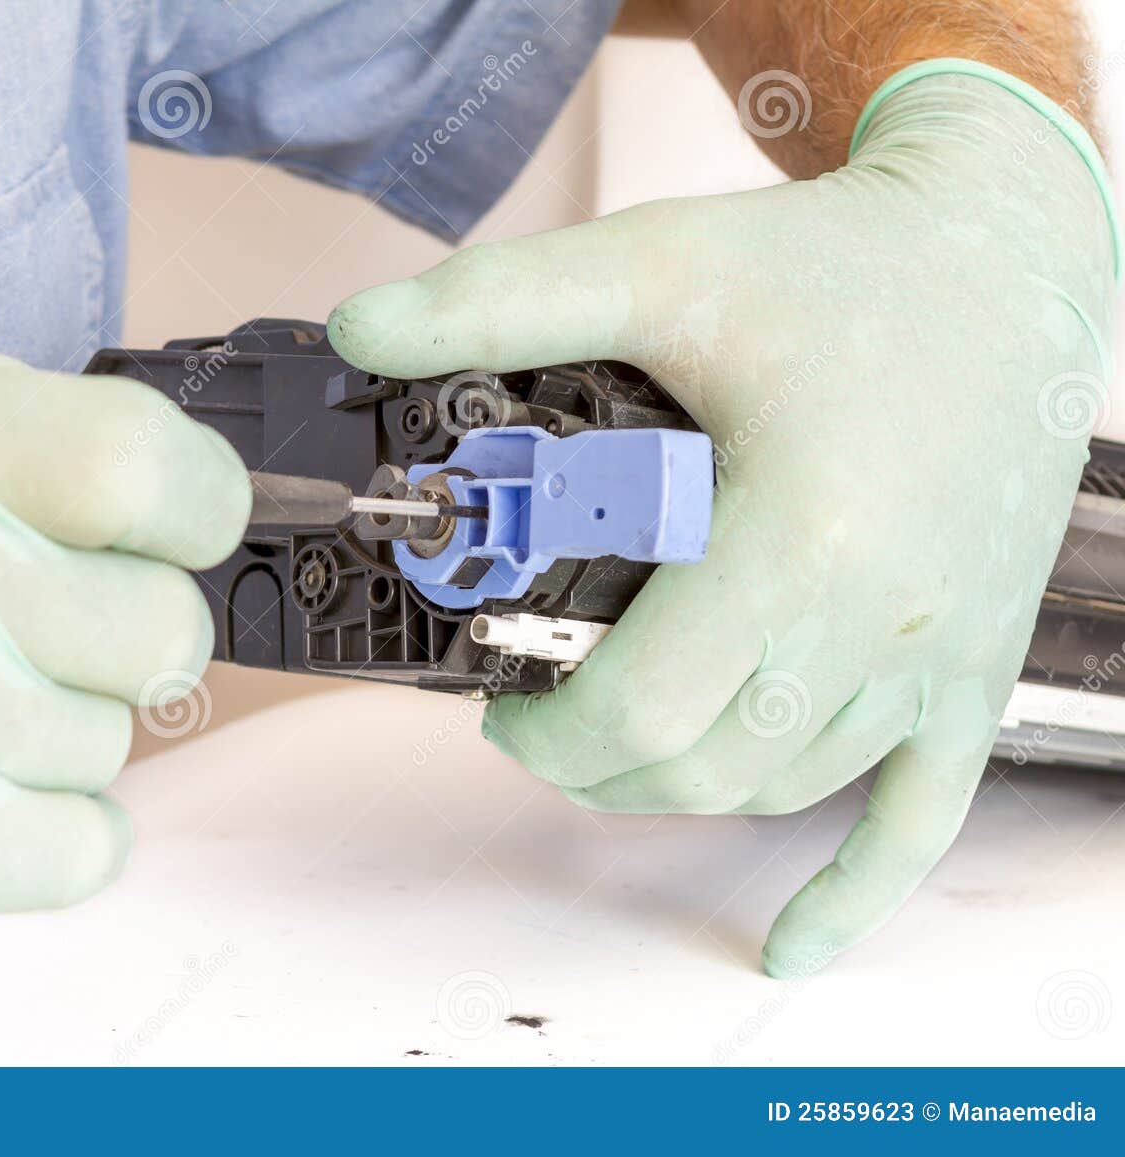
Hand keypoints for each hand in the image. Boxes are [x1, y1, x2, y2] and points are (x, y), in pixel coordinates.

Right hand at [0, 352, 249, 956]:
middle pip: (163, 629)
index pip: (150, 467)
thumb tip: (182, 492)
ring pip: (114, 744)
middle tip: (19, 636)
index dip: (198, 506)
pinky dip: (48, 833)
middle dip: (119, 640)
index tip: (178, 531)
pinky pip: (90, 847)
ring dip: (51, 736)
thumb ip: (9, 450)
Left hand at [328, 71, 1116, 974]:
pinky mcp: (974, 668)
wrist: (1007, 260)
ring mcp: (934, 659)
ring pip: (779, 791)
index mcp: (798, 537)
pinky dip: (849, 894)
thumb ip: (499, 307)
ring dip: (676, 790)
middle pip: (697, 767)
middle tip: (537, 719)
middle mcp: (877, 619)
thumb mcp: (658, 264)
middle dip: (590, 764)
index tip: (495, 705)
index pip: (638, 708)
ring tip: (618, 743)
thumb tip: (358, 329)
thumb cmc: (837, 268)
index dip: (543, 731)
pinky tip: (789, 943)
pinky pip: (921, 819)